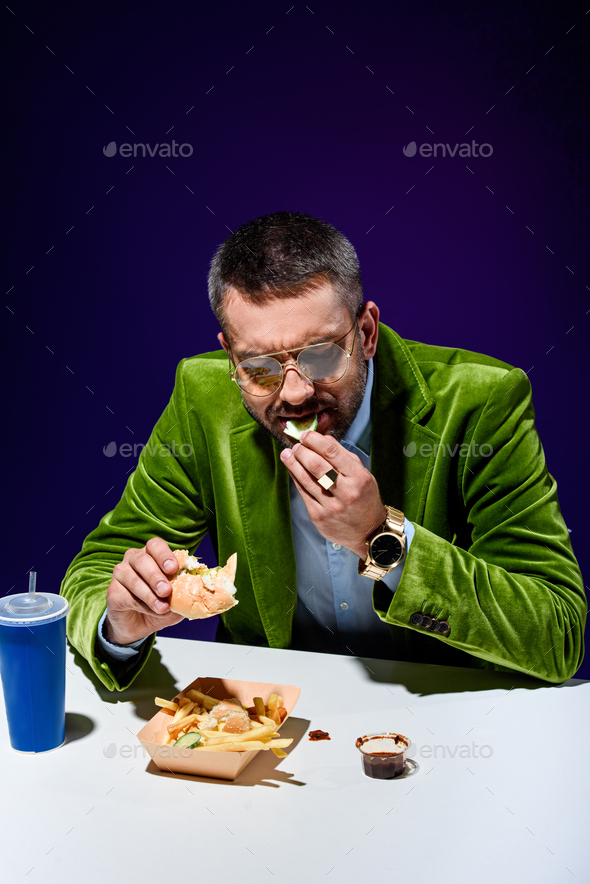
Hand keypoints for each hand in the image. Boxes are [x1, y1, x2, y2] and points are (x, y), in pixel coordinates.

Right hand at [105, 537, 182, 644]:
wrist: (140, 625)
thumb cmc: (161, 605)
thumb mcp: (178, 598)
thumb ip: (187, 589)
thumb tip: (201, 582)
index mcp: (152, 554)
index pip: (155, 545)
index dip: (164, 555)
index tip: (173, 568)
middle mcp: (134, 559)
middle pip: (142, 560)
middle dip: (156, 576)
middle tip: (166, 591)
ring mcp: (121, 573)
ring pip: (132, 578)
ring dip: (149, 594)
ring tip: (162, 608)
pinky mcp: (113, 590)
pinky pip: (126, 595)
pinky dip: (142, 605)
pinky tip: (152, 611)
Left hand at [279, 430, 386, 558]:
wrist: (368, 532)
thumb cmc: (364, 499)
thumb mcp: (363, 475)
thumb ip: (343, 455)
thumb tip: (323, 438)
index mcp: (359, 478)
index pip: (332, 453)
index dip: (315, 441)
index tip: (306, 435)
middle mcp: (346, 493)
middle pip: (316, 465)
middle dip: (302, 451)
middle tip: (296, 444)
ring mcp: (331, 506)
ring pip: (306, 479)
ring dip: (293, 463)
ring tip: (287, 454)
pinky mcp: (318, 517)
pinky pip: (303, 493)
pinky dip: (295, 478)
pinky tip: (292, 470)